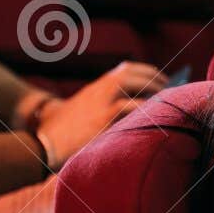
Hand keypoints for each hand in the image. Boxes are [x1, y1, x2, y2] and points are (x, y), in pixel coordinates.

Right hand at [34, 61, 166, 169]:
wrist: (44, 143)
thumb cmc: (63, 130)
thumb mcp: (82, 107)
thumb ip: (103, 99)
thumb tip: (133, 96)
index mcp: (97, 87)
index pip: (126, 69)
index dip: (147, 72)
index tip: (161, 77)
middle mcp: (100, 91)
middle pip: (134, 75)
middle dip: (155, 81)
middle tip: (169, 89)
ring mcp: (103, 104)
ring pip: (136, 89)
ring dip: (155, 94)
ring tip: (168, 102)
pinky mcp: (105, 121)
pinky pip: (133, 109)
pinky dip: (148, 110)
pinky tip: (159, 117)